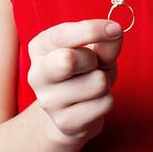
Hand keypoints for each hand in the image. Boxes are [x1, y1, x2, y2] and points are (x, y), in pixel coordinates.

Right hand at [27, 19, 123, 143]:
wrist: (74, 113)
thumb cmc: (85, 72)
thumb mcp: (96, 51)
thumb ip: (105, 41)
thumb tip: (115, 31)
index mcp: (39, 48)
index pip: (61, 35)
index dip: (91, 30)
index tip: (115, 28)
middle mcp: (37, 74)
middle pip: (68, 60)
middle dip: (92, 59)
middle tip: (92, 65)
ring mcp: (48, 102)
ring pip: (97, 82)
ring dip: (104, 82)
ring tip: (92, 85)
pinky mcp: (65, 123)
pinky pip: (104, 103)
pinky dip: (107, 100)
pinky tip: (93, 103)